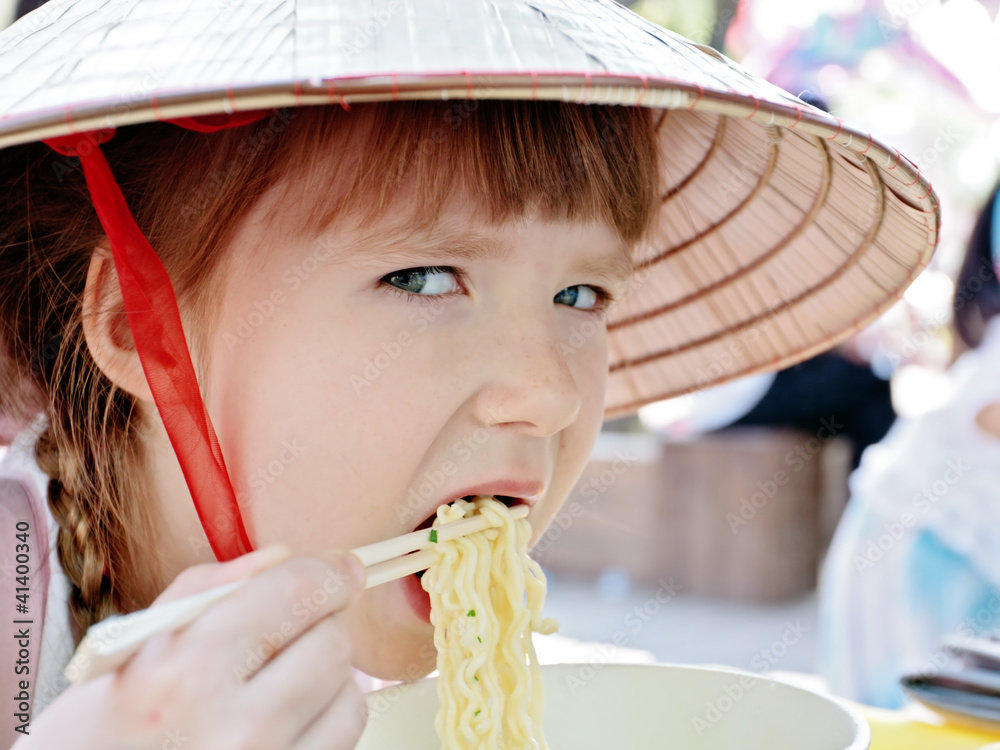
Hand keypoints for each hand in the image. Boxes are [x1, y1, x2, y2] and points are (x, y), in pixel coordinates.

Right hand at [15, 545, 367, 749]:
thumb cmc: (94, 736)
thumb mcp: (128, 652)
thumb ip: (206, 591)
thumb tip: (282, 557)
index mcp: (183, 673)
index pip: (294, 594)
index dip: (329, 573)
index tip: (341, 570)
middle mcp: (233, 729)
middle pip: (332, 643)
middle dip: (320, 627)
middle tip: (293, 633)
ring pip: (350, 697)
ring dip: (326, 680)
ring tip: (277, 686)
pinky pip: (342, 742)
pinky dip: (324, 723)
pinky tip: (283, 723)